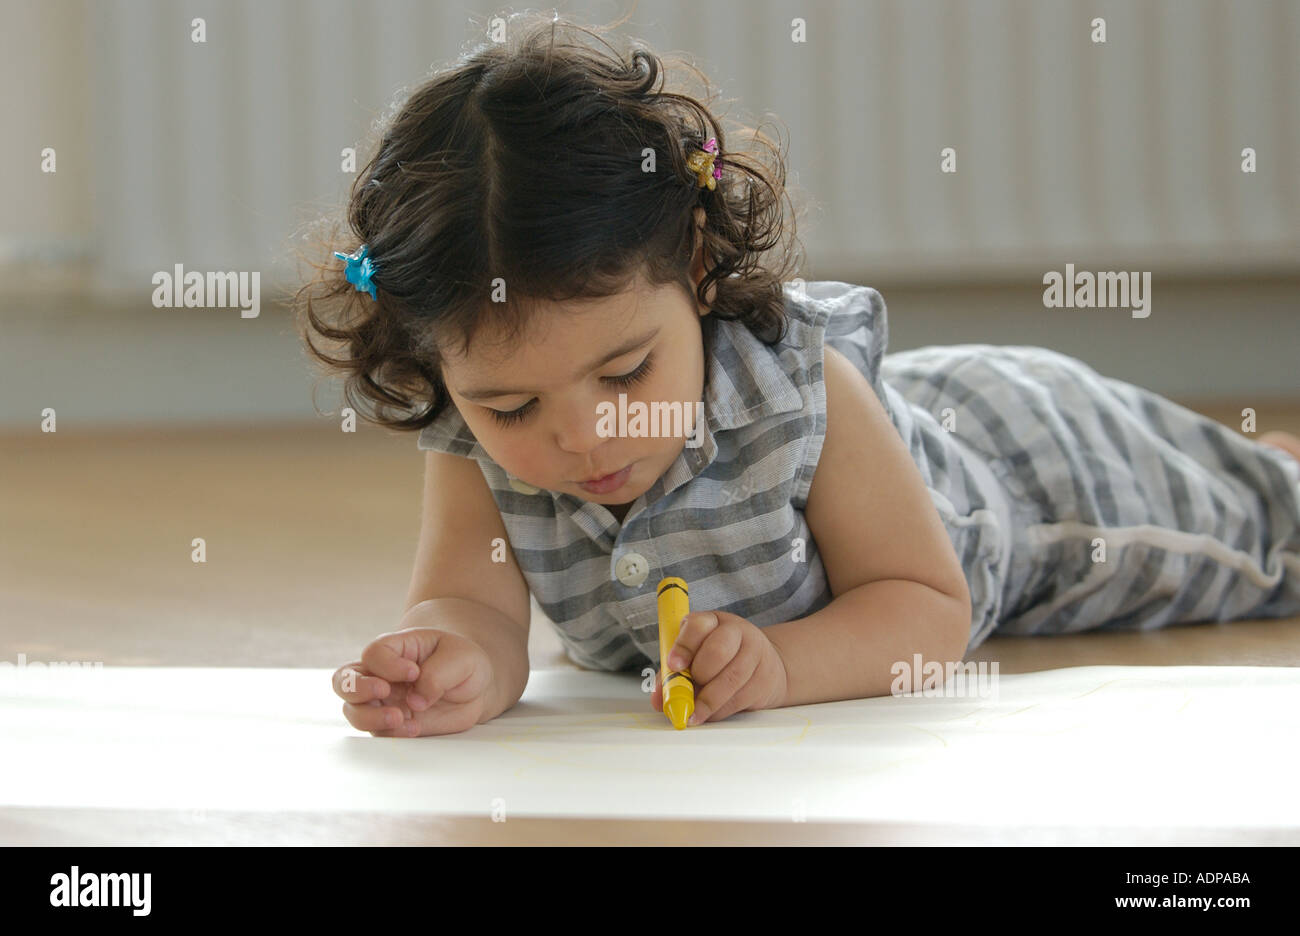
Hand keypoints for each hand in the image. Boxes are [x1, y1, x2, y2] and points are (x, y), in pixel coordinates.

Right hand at [332, 626, 496, 736]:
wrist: (474, 688)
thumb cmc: (462, 662)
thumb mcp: (461, 658)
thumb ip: (438, 674)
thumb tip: (415, 702)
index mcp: (395, 648)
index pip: (374, 653)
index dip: (387, 664)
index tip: (414, 672)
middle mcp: (380, 674)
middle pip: (344, 680)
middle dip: (358, 688)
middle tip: (384, 691)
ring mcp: (382, 701)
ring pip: (353, 710)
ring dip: (369, 717)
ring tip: (399, 717)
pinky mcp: (391, 724)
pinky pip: (378, 732)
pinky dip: (391, 733)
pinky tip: (415, 729)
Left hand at [650, 611, 787, 724]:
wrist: (766, 665)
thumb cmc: (720, 660)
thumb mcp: (694, 657)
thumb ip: (672, 675)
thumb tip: (658, 699)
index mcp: (712, 621)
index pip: (698, 625)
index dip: (683, 646)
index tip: (673, 665)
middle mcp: (736, 631)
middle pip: (718, 650)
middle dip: (700, 674)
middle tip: (687, 689)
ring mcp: (754, 653)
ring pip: (731, 677)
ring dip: (708, 700)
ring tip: (692, 713)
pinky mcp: (765, 677)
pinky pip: (740, 697)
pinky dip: (720, 710)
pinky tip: (710, 713)